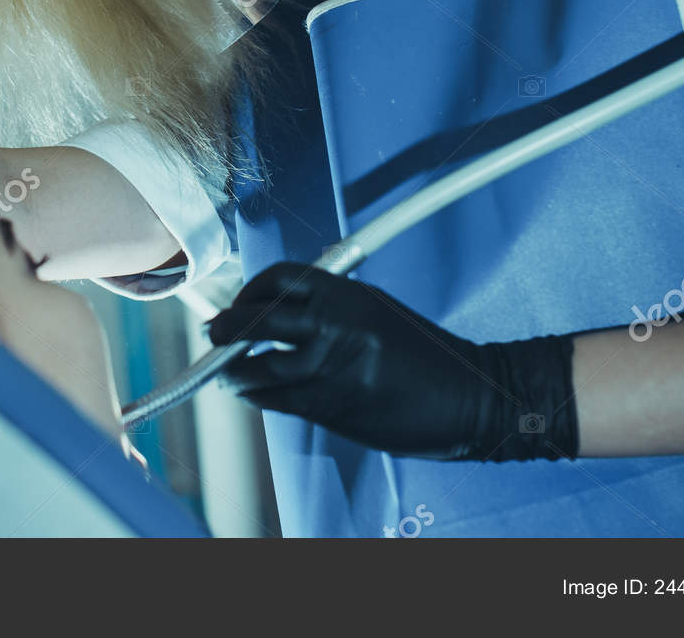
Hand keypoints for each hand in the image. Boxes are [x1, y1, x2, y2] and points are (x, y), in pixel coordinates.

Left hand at [206, 263, 577, 461]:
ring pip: (259, 367)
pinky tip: (253, 393)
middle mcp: (336, 324)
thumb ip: (332, 309)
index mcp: (349, 293)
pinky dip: (257, 396)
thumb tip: (280, 312)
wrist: (468, 395)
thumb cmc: (423, 355)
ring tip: (229, 371)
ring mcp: (332, 366)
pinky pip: (277, 399)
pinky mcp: (332, 405)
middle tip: (216, 332)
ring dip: (235, 370)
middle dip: (227, 327)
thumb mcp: (378, 313)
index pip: (281, 279)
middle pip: (258, 320)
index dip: (251, 291)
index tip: (241, 302)